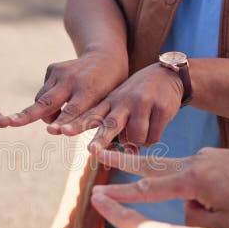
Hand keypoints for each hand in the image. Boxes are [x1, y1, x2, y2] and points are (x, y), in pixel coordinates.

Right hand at [8, 51, 126, 129]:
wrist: (105, 56)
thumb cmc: (110, 88)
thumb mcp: (107, 103)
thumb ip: (89, 119)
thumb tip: (66, 135)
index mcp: (89, 90)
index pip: (74, 110)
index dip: (64, 122)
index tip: (54, 131)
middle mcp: (71, 80)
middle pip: (46, 103)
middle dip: (27, 115)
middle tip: (9, 122)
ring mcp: (60, 73)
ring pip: (41, 101)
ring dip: (43, 115)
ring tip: (55, 121)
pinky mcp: (51, 69)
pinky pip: (43, 94)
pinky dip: (47, 103)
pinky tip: (61, 100)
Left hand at [53, 63, 182, 152]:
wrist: (166, 75)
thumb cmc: (137, 96)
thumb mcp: (119, 104)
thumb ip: (111, 127)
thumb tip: (103, 151)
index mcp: (109, 103)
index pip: (90, 115)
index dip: (76, 124)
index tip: (62, 131)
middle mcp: (123, 102)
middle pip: (110, 125)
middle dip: (100, 139)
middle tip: (91, 150)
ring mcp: (142, 104)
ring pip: (136, 137)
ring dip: (138, 142)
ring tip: (143, 130)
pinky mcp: (161, 108)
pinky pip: (153, 136)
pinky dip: (152, 138)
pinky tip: (155, 126)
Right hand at [93, 147, 228, 227]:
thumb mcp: (227, 225)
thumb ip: (195, 220)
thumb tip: (184, 209)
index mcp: (194, 180)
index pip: (149, 188)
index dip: (122, 193)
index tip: (98, 193)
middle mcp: (192, 163)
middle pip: (148, 164)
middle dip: (121, 160)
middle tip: (96, 152)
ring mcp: (201, 157)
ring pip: (173, 173)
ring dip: (162, 179)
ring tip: (177, 183)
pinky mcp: (209, 158)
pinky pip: (191, 176)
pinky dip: (195, 190)